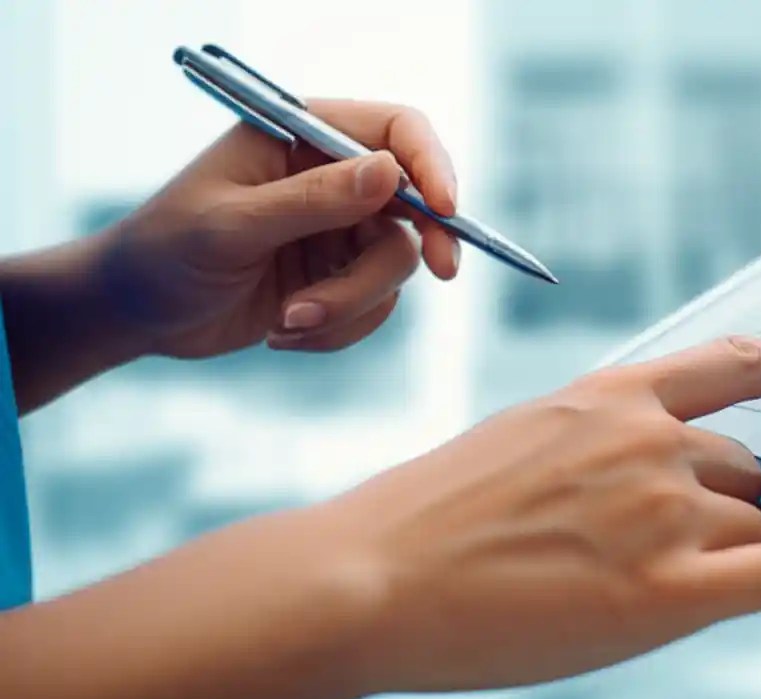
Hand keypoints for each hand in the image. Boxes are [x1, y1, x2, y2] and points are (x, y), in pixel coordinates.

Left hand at [99, 100, 458, 357]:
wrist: (137, 313)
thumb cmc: (164, 251)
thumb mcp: (232, 225)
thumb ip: (311, 199)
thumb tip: (388, 172)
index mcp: (302, 136)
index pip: (395, 130)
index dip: (431, 164)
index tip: (447, 211)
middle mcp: (330, 178)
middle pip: (412, 206)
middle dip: (413, 249)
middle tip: (441, 273)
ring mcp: (338, 230)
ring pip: (394, 265)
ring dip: (349, 303)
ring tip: (289, 321)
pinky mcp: (336, 278)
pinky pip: (374, 307)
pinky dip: (338, 328)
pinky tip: (284, 331)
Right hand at [324, 336, 760, 691]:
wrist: (371, 577)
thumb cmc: (435, 517)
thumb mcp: (527, 438)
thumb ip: (606, 439)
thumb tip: (678, 464)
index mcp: (610, 397)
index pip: (733, 364)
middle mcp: (650, 442)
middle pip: (747, 472)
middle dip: (723, 506)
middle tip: (659, 548)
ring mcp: (663, 513)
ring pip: (755, 527)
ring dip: (732, 553)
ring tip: (644, 584)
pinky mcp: (668, 592)